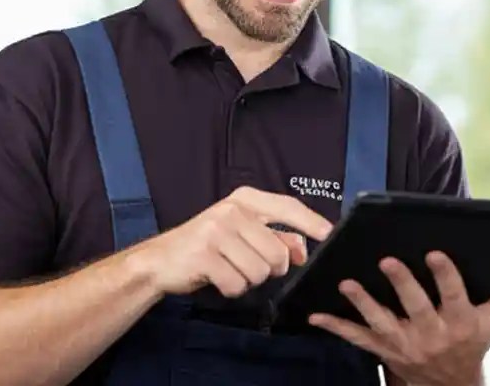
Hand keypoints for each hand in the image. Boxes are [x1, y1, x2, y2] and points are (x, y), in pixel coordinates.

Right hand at [133, 186, 332, 297]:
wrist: (159, 261)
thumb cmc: (205, 246)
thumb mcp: (240, 233)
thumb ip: (274, 237)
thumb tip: (303, 250)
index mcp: (244, 200)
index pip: (287, 206)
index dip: (312, 222)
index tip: (331, 234)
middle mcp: (232, 210)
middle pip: (278, 252)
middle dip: (269, 269)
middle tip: (246, 265)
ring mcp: (217, 231)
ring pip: (260, 272)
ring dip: (247, 280)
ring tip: (228, 269)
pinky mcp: (205, 255)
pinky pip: (237, 284)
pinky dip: (230, 289)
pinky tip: (216, 278)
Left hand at [309, 251, 489, 385]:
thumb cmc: (472, 344)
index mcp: (459, 323)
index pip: (453, 295)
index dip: (444, 274)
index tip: (434, 253)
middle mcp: (431, 334)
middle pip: (415, 306)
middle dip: (402, 284)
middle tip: (388, 261)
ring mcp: (404, 343)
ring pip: (381, 321)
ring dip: (363, 302)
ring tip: (347, 283)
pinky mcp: (383, 350)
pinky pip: (356, 338)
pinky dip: (335, 326)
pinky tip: (315, 314)